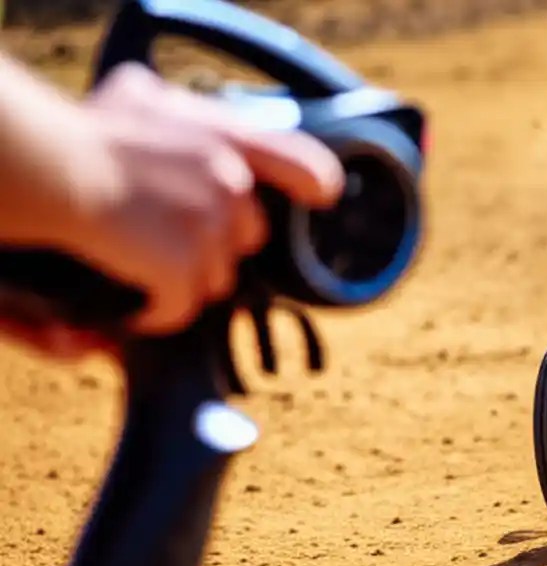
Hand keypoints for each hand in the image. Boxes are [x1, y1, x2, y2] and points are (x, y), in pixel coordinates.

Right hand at [56, 62, 344, 335]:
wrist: (53, 166)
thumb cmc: (89, 132)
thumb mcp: (146, 100)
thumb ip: (189, 120)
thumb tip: (212, 136)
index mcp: (226, 138)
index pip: (303, 164)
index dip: (315, 184)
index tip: (321, 196)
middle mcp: (230, 181)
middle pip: (248, 236)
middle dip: (215, 242)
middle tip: (166, 232)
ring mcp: (212, 226)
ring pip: (216, 278)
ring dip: (184, 278)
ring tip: (139, 257)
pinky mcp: (186, 267)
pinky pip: (181, 308)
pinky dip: (156, 311)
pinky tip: (134, 298)